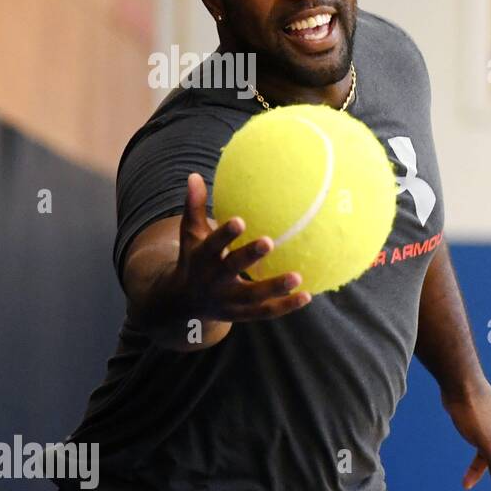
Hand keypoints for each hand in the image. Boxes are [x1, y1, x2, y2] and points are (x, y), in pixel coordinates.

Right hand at [168, 172, 313, 322]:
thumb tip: (194, 175)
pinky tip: (308, 296)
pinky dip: (286, 306)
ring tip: (298, 276)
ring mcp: (227, 300)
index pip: (212, 244)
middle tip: (269, 241)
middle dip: (248, 256)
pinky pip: (265, 312)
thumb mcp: (190, 235)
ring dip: (274, 287)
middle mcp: (214, 280)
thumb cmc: (194, 259)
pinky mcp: (241, 314)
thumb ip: (195, 207)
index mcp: (202, 258)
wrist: (183, 303)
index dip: (224, 234)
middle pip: (231, 268)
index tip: (240, 221)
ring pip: (252, 296)